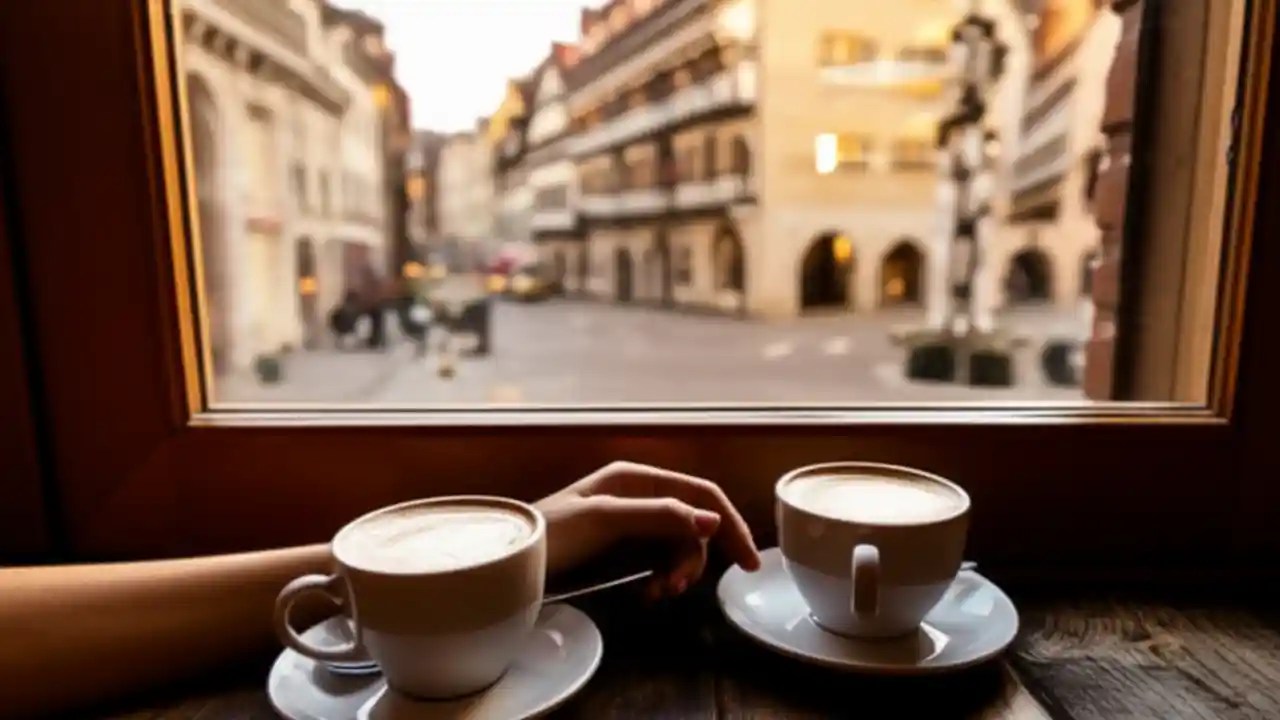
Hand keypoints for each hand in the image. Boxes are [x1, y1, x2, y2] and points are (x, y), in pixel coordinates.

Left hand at [535, 461, 760, 598]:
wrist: (510, 560)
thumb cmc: (551, 533)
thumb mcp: (605, 519)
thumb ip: (659, 516)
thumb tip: (713, 521)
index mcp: (637, 478)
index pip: (701, 494)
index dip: (729, 524)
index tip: (749, 563)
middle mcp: (639, 496)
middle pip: (693, 527)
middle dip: (692, 559)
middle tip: (675, 589)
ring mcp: (631, 524)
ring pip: (678, 548)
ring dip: (676, 573)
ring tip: (656, 595)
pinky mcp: (622, 551)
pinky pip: (658, 564)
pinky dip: (661, 580)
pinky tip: (647, 595)